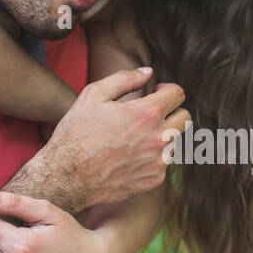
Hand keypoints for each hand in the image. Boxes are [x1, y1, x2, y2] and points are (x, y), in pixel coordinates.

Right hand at [38, 67, 189, 210]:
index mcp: (148, 114)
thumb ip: (125, 79)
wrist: (66, 177)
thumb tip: (148, 72)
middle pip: (185, 118)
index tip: (157, 92)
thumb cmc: (77, 132)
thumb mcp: (94, 94)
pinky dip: (152, 157)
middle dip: (172, 111)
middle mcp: (160, 138)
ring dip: (161, 135)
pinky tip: (130, 156)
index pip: (178, 94)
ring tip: (135, 136)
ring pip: (175, 142)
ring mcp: (158, 162)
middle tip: (152, 113)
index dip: (168, 89)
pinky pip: (163, 163)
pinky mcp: (154, 179)